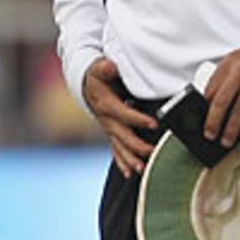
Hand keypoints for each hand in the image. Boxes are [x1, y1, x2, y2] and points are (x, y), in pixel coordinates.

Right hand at [82, 57, 157, 177]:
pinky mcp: (111, 133)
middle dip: (136, 146)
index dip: (138, 119)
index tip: (154, 124)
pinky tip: (130, 173)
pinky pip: (116, 150)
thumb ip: (105, 68)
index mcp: (106, 105)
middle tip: (152, 152)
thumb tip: (110, 66)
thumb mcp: (100, 68)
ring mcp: (108, 129)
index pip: (123, 114)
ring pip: (119, 147)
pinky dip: (123, 162)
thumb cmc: (97, 76)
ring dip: (130, 159)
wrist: (86, 85)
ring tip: (142, 169)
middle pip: (122, 136)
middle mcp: (106, 120)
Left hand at [202, 37, 239, 147]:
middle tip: (210, 134)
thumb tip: (215, 98)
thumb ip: (228, 74)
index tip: (202, 118)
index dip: (204, 106)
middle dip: (213, 122)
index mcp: (229, 62)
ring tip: (227, 140)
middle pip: (221, 101)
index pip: (210, 87)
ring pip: (238, 109)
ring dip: (232, 128)